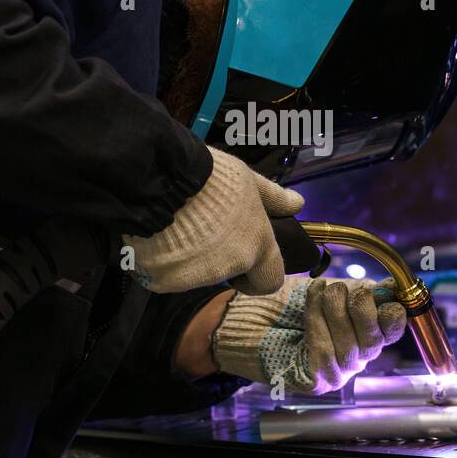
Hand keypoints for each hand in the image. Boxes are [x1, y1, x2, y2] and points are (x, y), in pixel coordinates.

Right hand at [121, 147, 303, 294]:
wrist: (161, 177)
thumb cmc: (210, 176)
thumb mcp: (248, 179)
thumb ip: (274, 197)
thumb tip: (298, 204)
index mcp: (256, 245)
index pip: (270, 281)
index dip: (258, 275)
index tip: (245, 264)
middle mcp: (230, 266)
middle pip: (227, 274)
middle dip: (217, 260)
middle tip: (201, 230)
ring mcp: (196, 276)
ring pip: (194, 275)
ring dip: (189, 259)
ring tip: (177, 226)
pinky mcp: (164, 279)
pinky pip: (165, 276)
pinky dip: (162, 262)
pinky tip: (158, 236)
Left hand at [212, 275, 406, 395]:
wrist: (247, 321)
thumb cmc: (288, 306)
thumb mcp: (328, 293)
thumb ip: (358, 292)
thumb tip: (389, 288)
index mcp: (364, 334)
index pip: (393, 331)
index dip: (394, 315)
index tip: (384, 295)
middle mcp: (355, 358)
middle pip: (375, 340)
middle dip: (362, 309)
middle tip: (342, 288)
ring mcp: (337, 372)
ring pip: (350, 346)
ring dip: (335, 310)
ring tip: (321, 290)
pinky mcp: (316, 381)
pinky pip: (325, 350)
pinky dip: (319, 319)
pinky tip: (311, 299)